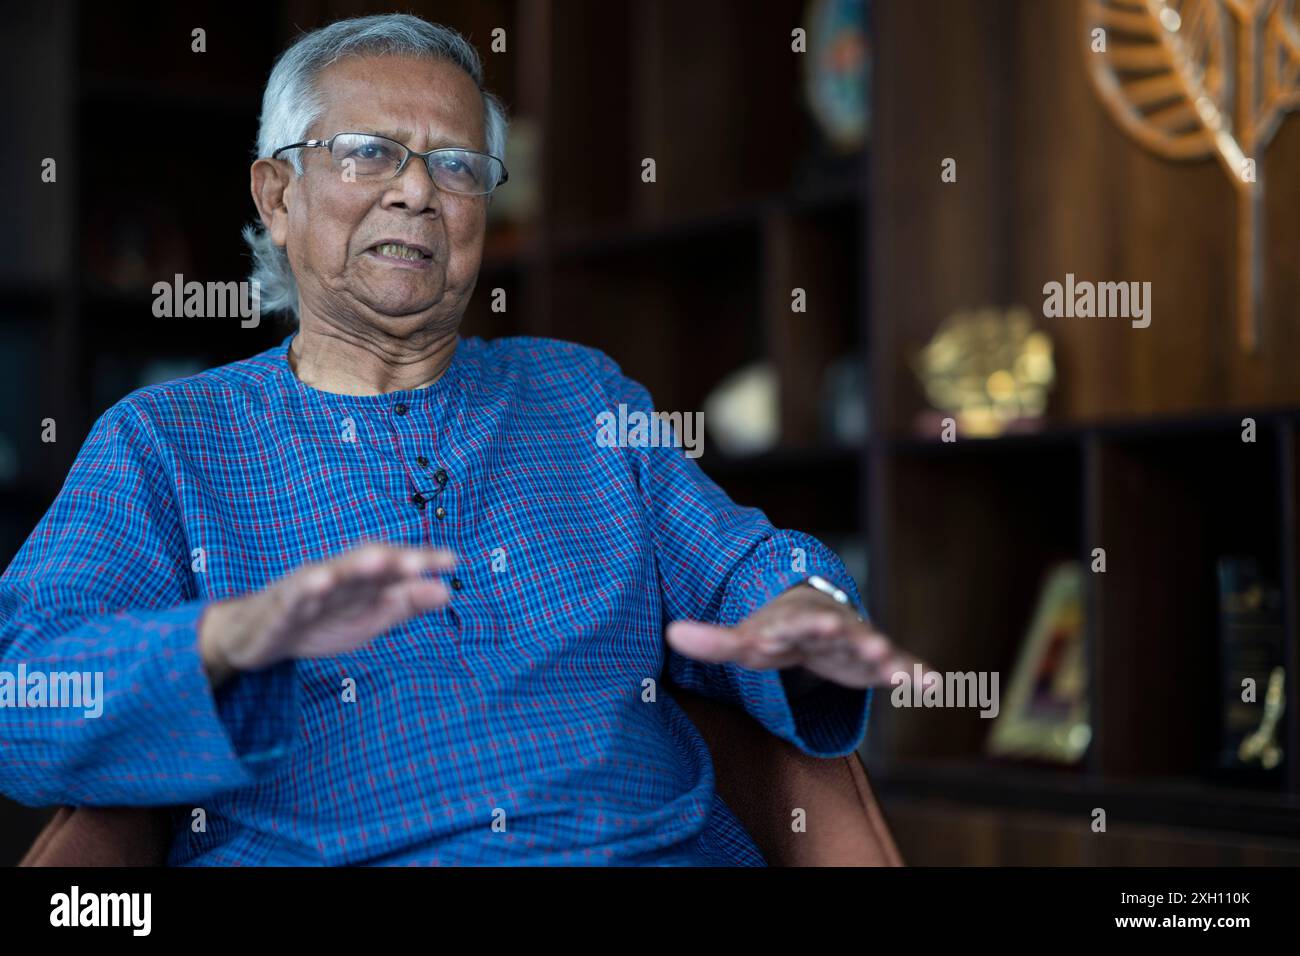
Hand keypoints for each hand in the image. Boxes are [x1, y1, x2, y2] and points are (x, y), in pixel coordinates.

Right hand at [198, 543, 456, 686]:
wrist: (258, 636)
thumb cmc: (321, 621)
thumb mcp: (370, 617)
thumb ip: (406, 604)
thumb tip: (447, 591)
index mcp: (362, 579)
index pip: (395, 565)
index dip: (421, 561)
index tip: (452, 562)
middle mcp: (338, 576)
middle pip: (367, 563)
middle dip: (393, 561)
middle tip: (420, 562)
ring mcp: (308, 588)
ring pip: (332, 574)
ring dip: (353, 567)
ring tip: (376, 561)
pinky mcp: (280, 606)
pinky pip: (293, 596)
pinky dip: (306, 589)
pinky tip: (319, 581)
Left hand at [665, 582, 931, 690]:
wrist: (814, 619)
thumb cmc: (774, 632)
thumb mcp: (745, 640)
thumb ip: (713, 641)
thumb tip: (671, 635)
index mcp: (794, 620)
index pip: (793, 623)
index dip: (799, 627)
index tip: (809, 627)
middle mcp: (830, 625)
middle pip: (840, 628)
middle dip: (850, 634)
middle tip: (862, 640)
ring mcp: (858, 641)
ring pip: (874, 647)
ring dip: (885, 656)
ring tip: (897, 668)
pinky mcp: (879, 661)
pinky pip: (904, 666)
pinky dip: (919, 674)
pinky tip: (936, 685)